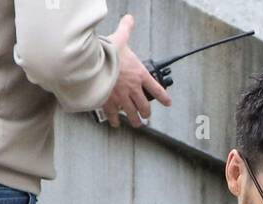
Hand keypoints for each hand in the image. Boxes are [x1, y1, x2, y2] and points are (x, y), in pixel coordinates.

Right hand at [100, 14, 172, 128]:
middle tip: (146, 115)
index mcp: (139, 75)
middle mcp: (133, 89)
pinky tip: (116, 123)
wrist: (94, 61)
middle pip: (145, 106)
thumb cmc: (108, 50)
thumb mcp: (120, 38)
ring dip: (135, 120)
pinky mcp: (110, 102)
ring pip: (132, 114)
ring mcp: (122, 98)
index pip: (156, 89)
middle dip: (146, 113)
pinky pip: (115, 116)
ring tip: (136, 123)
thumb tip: (129, 19)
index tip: (168, 103)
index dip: (163, 97)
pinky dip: (115, 121)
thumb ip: (126, 30)